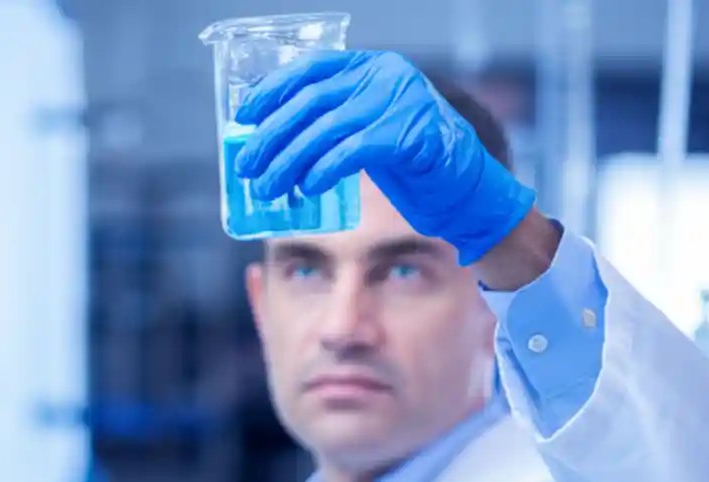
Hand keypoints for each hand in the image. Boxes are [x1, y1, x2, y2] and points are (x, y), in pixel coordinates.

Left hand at [233, 50, 535, 264]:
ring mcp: (400, 100)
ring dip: (289, 162)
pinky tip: (308, 188)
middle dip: (272, 136)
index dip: (272, 91)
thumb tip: (268, 140)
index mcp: (371, 66)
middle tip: (248, 167)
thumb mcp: (365, 128)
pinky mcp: (410, 133)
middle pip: (311, 101)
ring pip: (326, 129)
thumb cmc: (408, 160)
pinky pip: (352, 150)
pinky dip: (323, 170)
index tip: (244, 117)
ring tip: (268, 188)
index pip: (311, 69)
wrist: (465, 186)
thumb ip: (331, 122)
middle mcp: (385, 74)